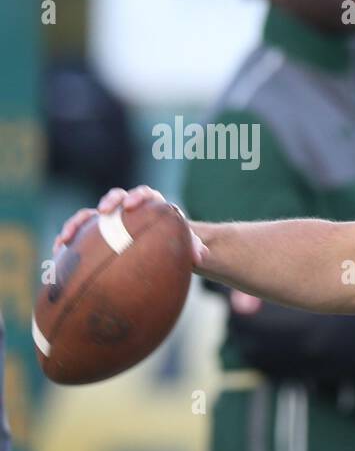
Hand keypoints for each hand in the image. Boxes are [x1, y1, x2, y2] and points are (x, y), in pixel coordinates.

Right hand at [55, 185, 207, 266]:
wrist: (161, 250)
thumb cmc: (174, 245)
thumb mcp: (186, 246)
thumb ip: (193, 248)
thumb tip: (202, 256)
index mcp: (151, 206)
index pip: (146, 194)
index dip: (139, 196)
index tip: (133, 205)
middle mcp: (128, 209)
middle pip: (116, 198)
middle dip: (110, 201)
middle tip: (105, 211)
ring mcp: (109, 221)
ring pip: (90, 216)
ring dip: (78, 223)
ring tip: (67, 237)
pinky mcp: (96, 234)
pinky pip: (79, 236)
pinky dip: (67, 242)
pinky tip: (57, 254)